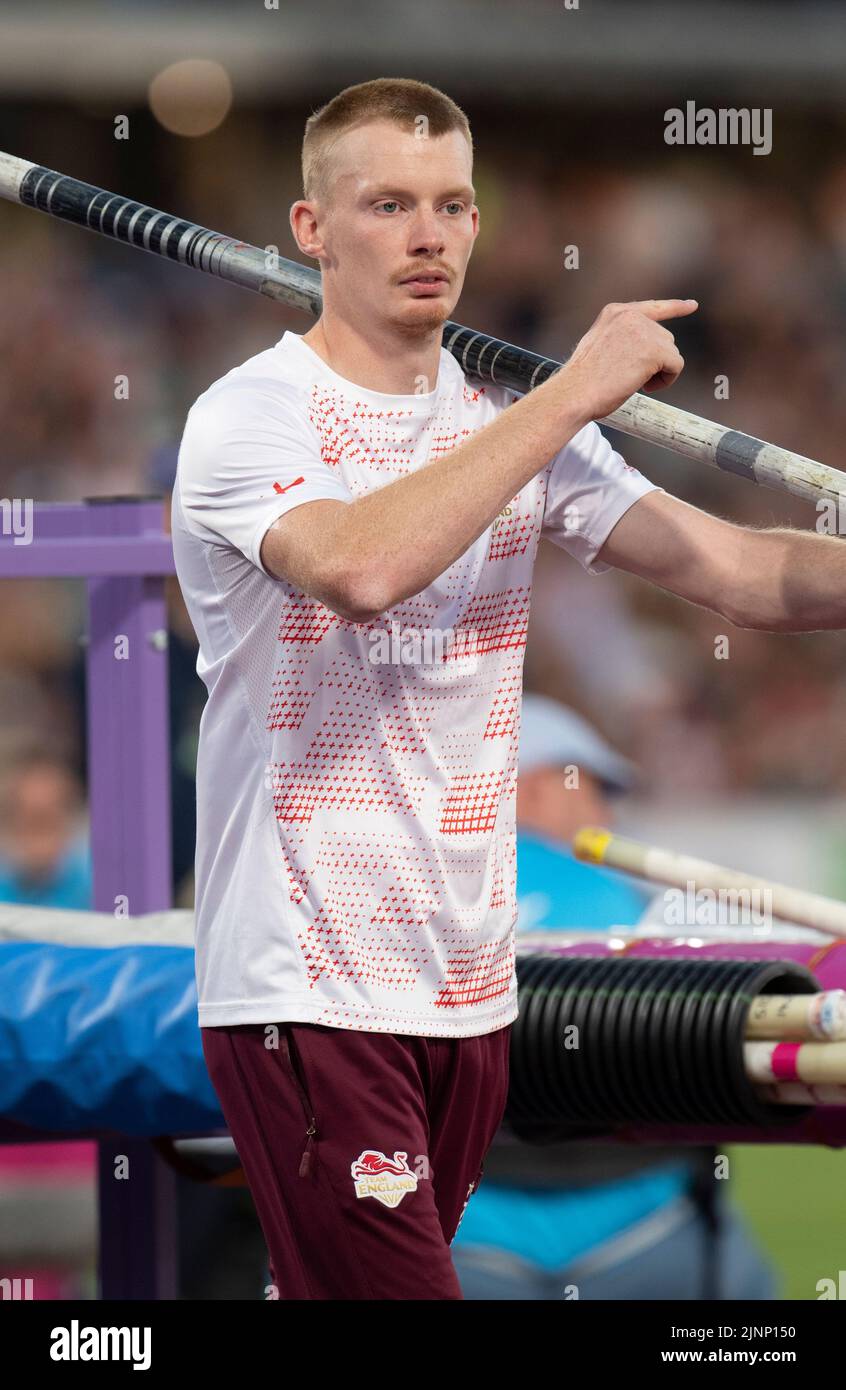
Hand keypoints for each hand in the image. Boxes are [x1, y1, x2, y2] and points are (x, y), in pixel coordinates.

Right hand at [555, 298, 697, 422]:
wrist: (575, 393)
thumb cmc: (582, 381)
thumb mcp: (599, 347)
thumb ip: (621, 339)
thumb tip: (643, 352)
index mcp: (615, 312)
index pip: (652, 307)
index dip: (675, 307)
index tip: (692, 305)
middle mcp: (631, 316)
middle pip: (664, 338)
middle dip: (655, 361)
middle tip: (630, 377)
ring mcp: (644, 331)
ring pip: (671, 354)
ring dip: (658, 372)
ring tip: (632, 382)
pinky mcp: (655, 350)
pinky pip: (676, 366)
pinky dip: (666, 381)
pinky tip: (645, 387)